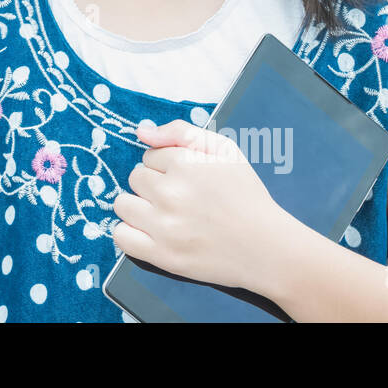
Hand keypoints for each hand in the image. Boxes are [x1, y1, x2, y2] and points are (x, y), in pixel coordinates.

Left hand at [111, 118, 288, 293]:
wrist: (267, 248)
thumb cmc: (246, 196)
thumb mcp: (224, 150)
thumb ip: (181, 132)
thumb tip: (141, 131)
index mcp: (186, 165)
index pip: (150, 155)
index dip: (167, 165)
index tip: (185, 178)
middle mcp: (170, 194)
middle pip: (135, 178)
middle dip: (152, 184)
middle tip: (177, 197)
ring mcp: (164, 226)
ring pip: (122, 204)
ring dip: (138, 206)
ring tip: (162, 214)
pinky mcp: (161, 255)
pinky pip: (120, 236)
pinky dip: (129, 232)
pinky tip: (149, 231)